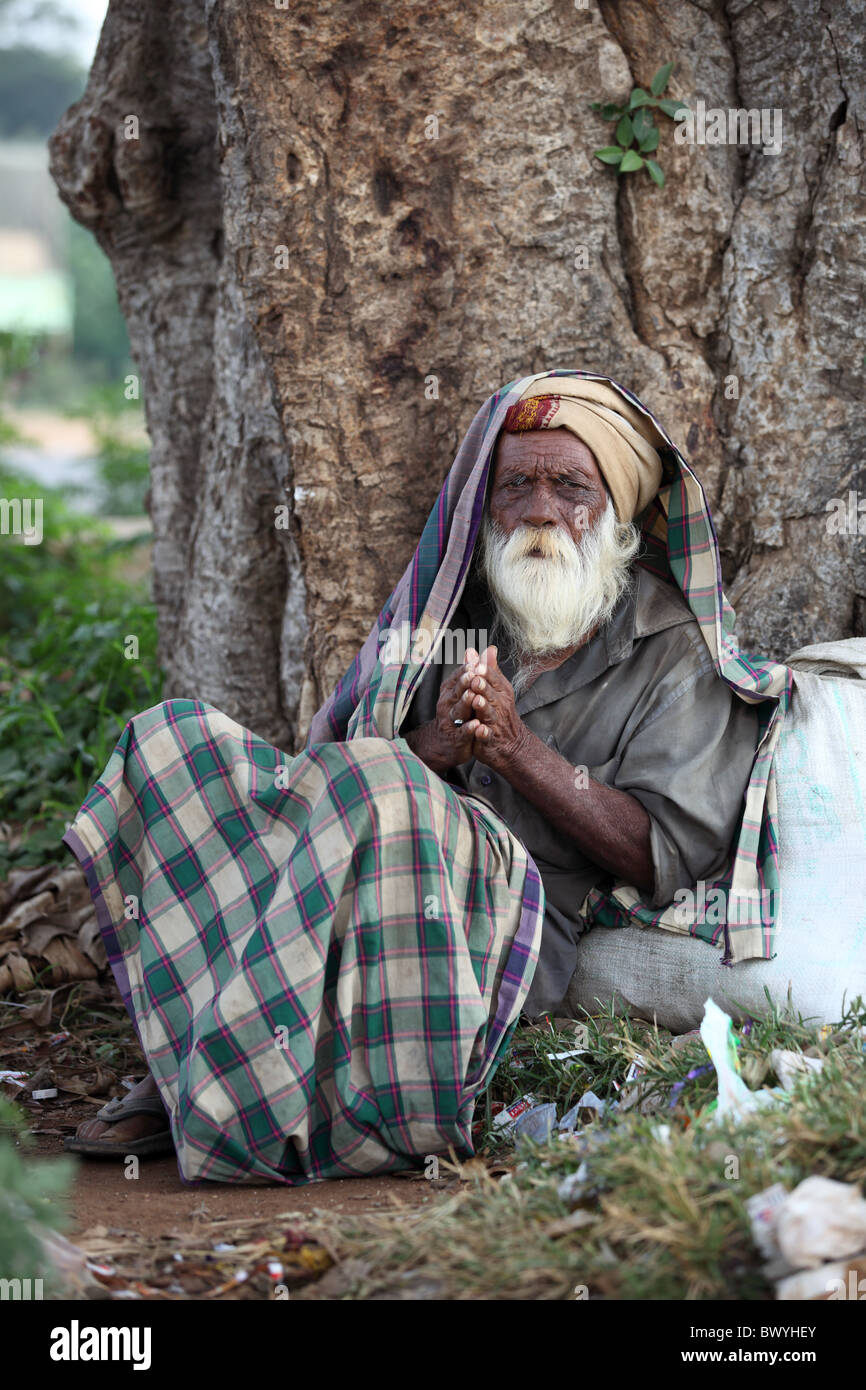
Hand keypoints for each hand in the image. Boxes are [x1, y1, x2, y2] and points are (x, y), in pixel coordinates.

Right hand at [406, 649, 484, 772]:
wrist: (444, 743)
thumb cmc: (456, 712)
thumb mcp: (461, 691)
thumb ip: (468, 672)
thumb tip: (473, 649)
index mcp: (450, 691)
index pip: (458, 677)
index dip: (467, 670)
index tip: (475, 662)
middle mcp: (448, 704)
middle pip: (457, 691)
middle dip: (465, 682)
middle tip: (473, 674)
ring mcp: (451, 721)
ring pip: (458, 710)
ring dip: (466, 703)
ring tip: (474, 696)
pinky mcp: (457, 738)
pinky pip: (463, 732)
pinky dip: (469, 729)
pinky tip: (477, 725)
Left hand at [461, 646, 527, 771]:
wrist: (511, 744)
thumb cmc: (501, 712)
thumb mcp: (498, 689)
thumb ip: (490, 669)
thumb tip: (488, 648)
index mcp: (500, 691)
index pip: (493, 678)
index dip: (484, 671)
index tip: (476, 662)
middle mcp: (500, 704)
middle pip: (491, 693)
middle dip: (483, 686)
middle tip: (475, 678)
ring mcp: (495, 722)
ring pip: (489, 712)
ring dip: (483, 706)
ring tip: (476, 700)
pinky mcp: (490, 738)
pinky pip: (487, 735)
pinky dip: (483, 733)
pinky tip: (479, 730)